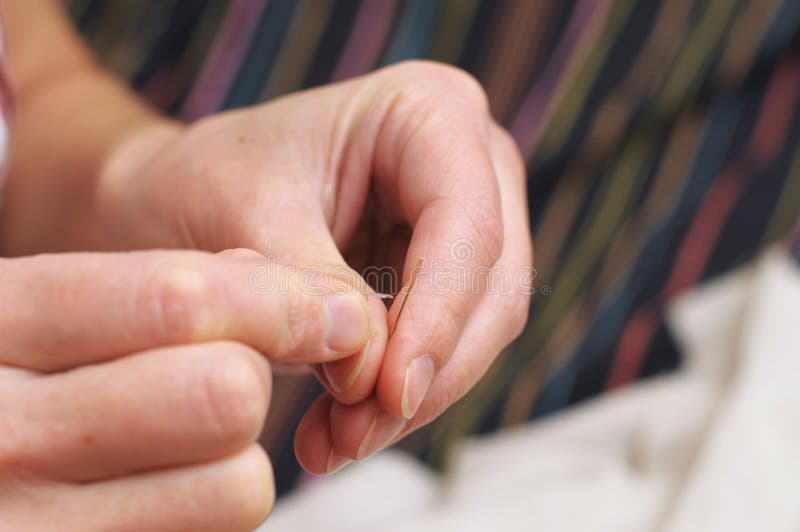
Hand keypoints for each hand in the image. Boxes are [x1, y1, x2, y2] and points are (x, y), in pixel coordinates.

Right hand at [0, 248, 371, 529]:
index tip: (329, 310)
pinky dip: (213, 510)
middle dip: (254, 377)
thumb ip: (155, 289)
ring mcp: (35, 527)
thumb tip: (314, 302)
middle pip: (230, 392)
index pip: (180, 300)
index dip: (282, 301)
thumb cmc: (4, 374)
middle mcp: (8, 434)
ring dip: (240, 458)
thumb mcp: (36, 308)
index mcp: (0, 325)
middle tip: (226, 375)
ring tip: (183, 443)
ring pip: (241, 483)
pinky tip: (163, 489)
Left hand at [100, 61, 532, 471]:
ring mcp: (462, 222)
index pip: (465, 225)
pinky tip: (340, 429)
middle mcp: (467, 163)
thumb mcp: (244, 219)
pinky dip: (396, 398)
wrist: (176, 198)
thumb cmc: (203, 181)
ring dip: (411, 398)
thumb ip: (314, 290)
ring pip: (478, 329)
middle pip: (490, 285)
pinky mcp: (441, 276)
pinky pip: (446, 347)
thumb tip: (373, 374)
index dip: (439, 316)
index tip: (391, 394)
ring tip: (334, 442)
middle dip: (427, 372)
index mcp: (427, 111)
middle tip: (354, 436)